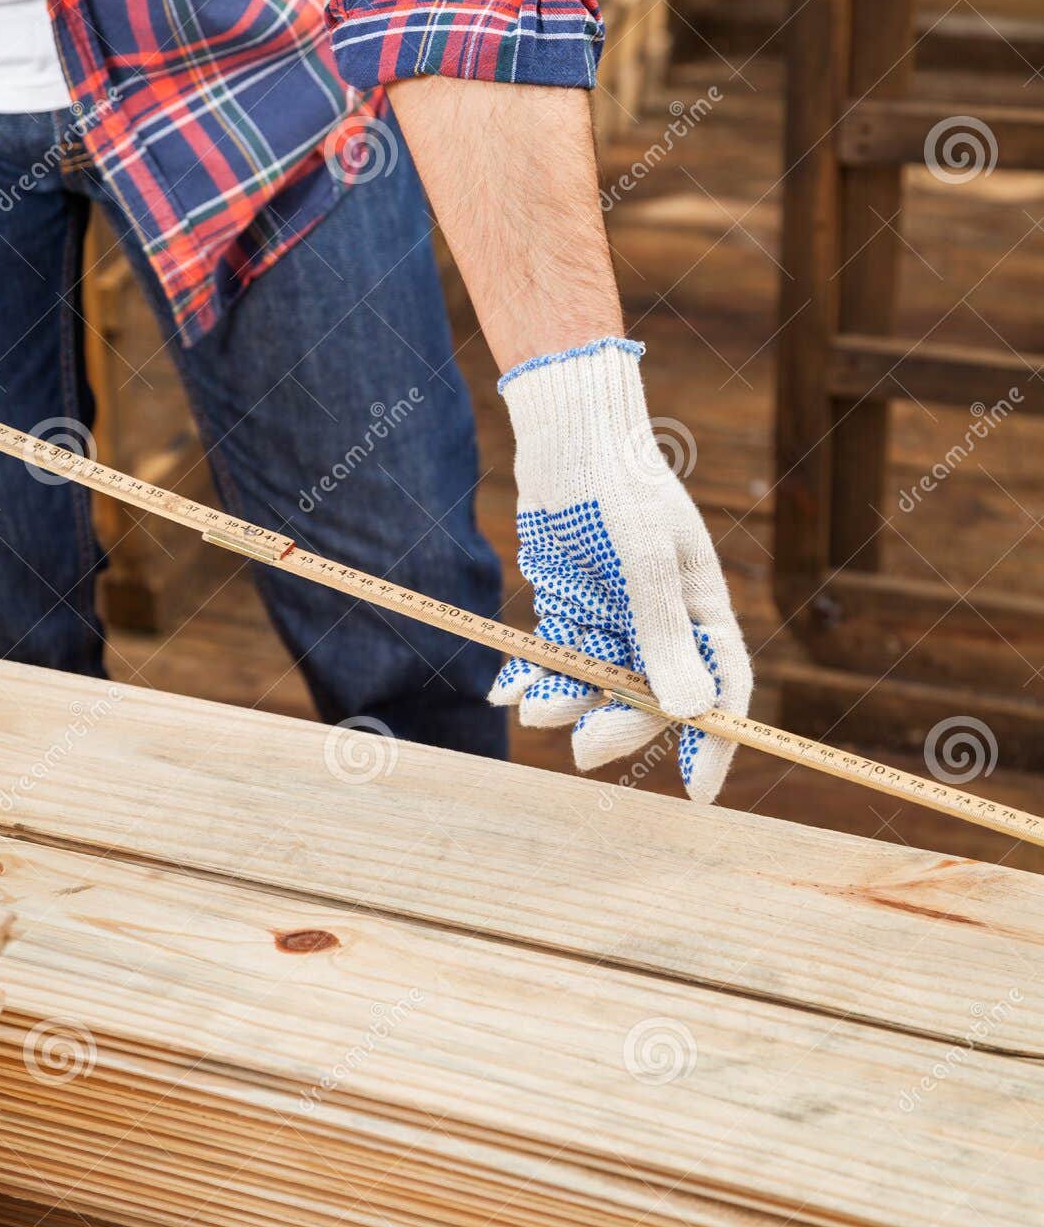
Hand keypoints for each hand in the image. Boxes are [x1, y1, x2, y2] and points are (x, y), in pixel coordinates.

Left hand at [489, 337, 752, 802]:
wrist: (565, 434)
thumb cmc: (617, 487)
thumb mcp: (642, 563)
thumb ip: (663, 636)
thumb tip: (694, 711)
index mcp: (699, 606)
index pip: (721, 686)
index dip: (717, 740)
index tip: (699, 791)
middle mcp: (662, 619)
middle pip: (652, 695)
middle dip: (619, 725)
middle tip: (582, 750)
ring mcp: (616, 614)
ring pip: (597, 682)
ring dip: (566, 702)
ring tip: (530, 710)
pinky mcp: (574, 604)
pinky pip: (558, 657)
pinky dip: (532, 676)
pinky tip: (505, 691)